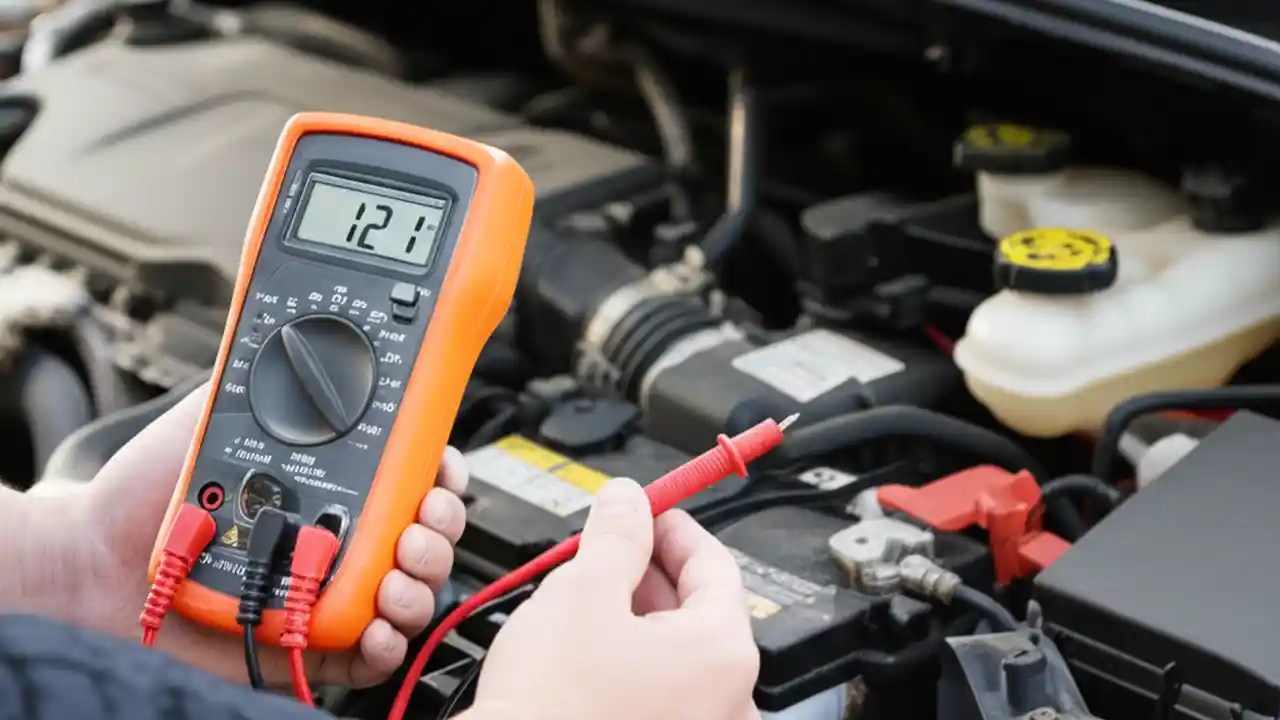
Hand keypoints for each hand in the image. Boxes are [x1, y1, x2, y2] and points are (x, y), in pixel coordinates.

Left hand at [58, 384, 468, 686]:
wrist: (92, 565)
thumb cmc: (145, 492)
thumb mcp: (219, 411)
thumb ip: (274, 380)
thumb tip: (312, 332)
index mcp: (335, 480)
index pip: (414, 476)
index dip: (441, 475)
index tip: (438, 471)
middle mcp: (342, 534)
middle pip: (428, 535)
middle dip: (442, 529)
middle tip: (419, 524)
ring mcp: (329, 589)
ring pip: (412, 593)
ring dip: (421, 583)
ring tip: (393, 576)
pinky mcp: (310, 644)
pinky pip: (372, 654)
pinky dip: (388, 644)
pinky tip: (375, 623)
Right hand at [465, 478, 760, 719]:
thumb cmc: (548, 710)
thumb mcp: (580, 592)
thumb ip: (615, 535)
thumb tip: (628, 502)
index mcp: (723, 655)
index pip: (714, 564)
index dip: (671, 527)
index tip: (645, 510)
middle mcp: (730, 702)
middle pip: (696, 611)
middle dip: (647, 573)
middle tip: (604, 550)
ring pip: (674, 654)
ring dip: (635, 619)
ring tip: (582, 604)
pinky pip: (660, 693)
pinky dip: (631, 665)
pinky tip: (585, 655)